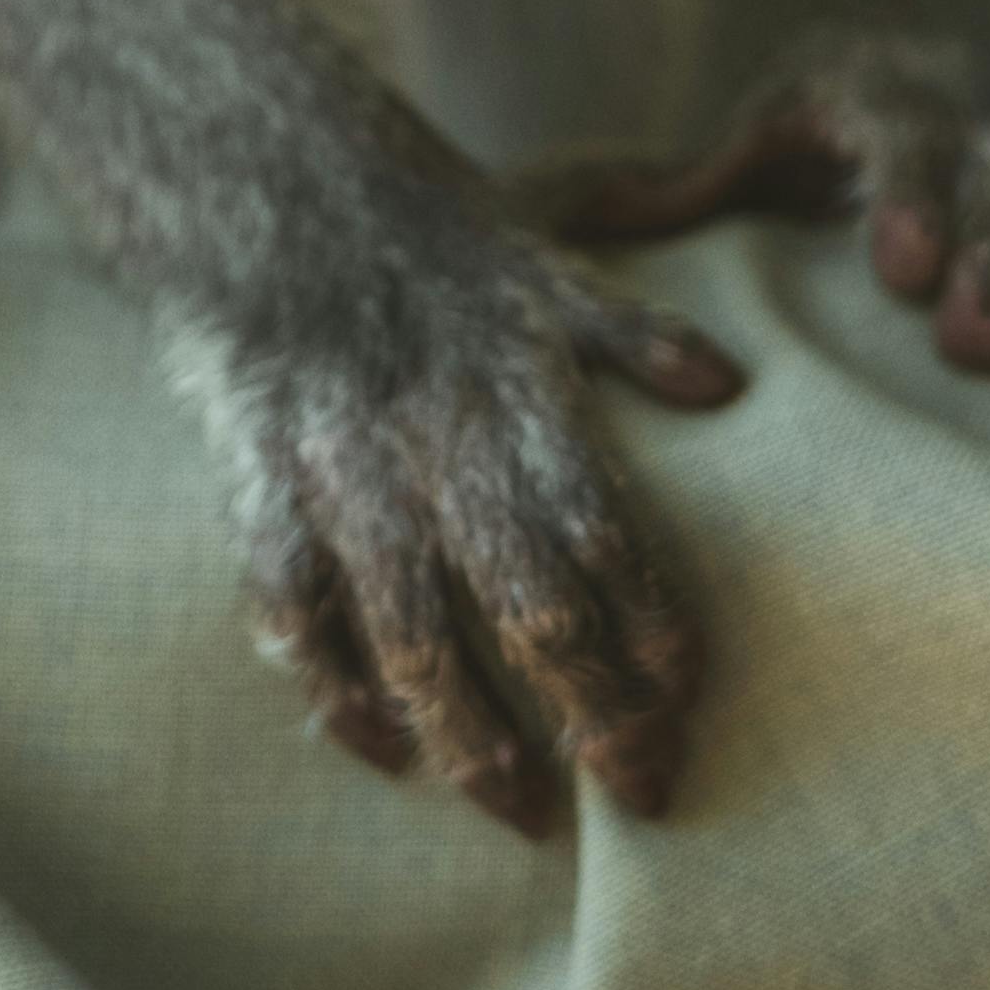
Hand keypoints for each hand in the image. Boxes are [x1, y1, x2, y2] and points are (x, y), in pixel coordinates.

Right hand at [192, 150, 745, 835]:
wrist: (263, 176)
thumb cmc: (421, 230)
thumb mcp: (540, 259)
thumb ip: (632, 333)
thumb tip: (729, 384)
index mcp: (515, 390)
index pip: (605, 533)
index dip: (651, 625)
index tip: (689, 702)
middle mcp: (435, 442)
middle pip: (528, 607)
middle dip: (589, 714)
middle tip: (640, 795)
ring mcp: (341, 471)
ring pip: (412, 635)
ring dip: (471, 735)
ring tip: (521, 813)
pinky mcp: (260, 482)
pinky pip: (295, 611)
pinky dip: (333, 688)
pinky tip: (379, 750)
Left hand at [525, 25, 989, 373]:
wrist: (921, 83)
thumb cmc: (806, 149)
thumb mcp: (741, 159)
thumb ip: (657, 196)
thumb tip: (514, 216)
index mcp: (862, 84)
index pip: (888, 127)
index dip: (906, 190)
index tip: (903, 268)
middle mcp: (961, 89)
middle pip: (986, 160)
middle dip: (988, 244)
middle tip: (975, 337)